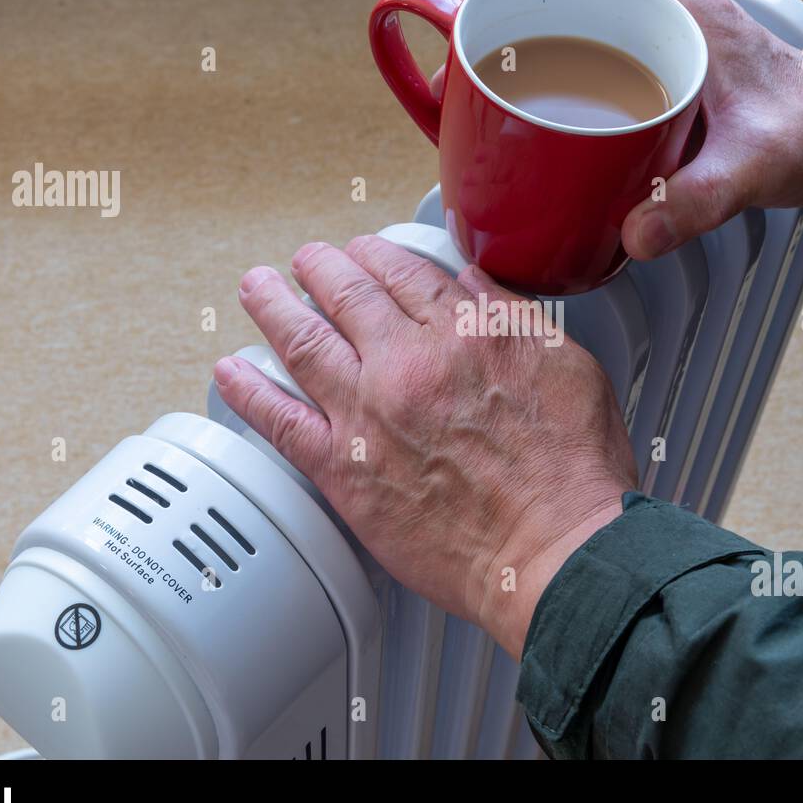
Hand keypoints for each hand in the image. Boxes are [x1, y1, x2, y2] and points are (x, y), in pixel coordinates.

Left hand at [213, 239, 636, 658]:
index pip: (403, 273)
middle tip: (306, 261)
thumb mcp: (568, 366)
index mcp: (465, 334)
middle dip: (318, 268)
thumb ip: (515, 319)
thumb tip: (479, 285)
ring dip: (272, 308)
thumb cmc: (572, 472)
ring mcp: (370, 415)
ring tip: (255, 289)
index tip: (366, 253)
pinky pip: (281, 422)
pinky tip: (230, 373)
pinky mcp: (345, 471)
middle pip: (346, 294)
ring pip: (303, 343)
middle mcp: (408, 364)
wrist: (555, 550)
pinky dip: (248, 392)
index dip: (376, 255)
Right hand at [428, 0, 802, 259]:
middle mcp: (673, 24)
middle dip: (529, 42)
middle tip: (489, 82)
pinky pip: (611, 76)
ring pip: (593, 45)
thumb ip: (697, 201)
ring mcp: (670, 51)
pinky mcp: (672, 82)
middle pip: (580, 12)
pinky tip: (561, 137)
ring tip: (509, 108)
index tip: (497, 27)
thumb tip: (633, 234)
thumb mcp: (754, 168)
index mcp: (687, 17)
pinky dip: (580, 98)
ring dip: (551, 71)